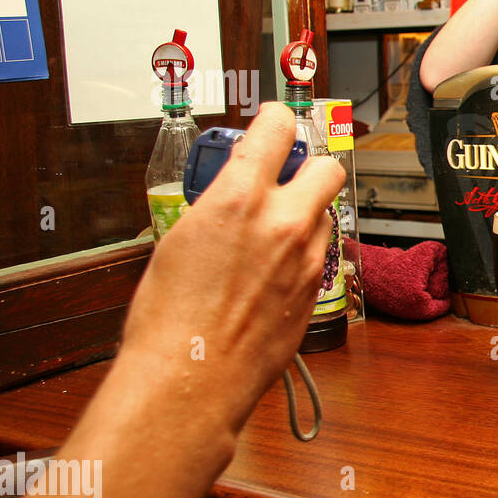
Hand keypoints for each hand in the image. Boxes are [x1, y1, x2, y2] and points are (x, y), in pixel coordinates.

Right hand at [119, 104, 344, 431]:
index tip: (274, 123)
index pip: (278, 129)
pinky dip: (305, 251)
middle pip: (327, 167)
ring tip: (273, 232)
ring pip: (327, 213)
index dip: (276, 121)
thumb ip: (220, 204)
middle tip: (288, 176)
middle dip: (310, 166)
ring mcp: (307, 258)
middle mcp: (283, 223)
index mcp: (240, 199)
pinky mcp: (317, 289)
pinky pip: (322, 252)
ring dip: (307, 214)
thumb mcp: (181, 237)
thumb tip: (233, 191)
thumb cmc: (170, 318)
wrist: (193, 376)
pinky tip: (276, 268)